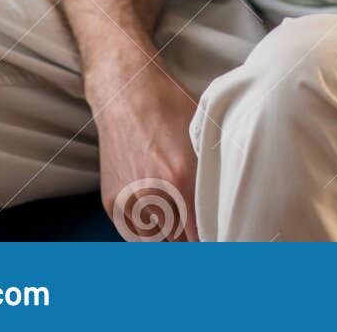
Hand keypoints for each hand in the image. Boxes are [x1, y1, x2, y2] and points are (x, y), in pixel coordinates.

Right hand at [88, 61, 200, 241]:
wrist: (126, 92)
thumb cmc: (169, 109)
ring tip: (176, 215)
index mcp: (182, 181)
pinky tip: (156, 209)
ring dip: (168, 236)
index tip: (217, 239)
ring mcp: (129, 201)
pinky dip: (147, 229)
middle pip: (178, 244)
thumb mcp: (201, 139)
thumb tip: (224, 211)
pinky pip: (134, 233)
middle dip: (190, 240)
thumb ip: (211, 178)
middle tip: (197, 229)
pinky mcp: (112, 202)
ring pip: (156, 243)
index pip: (200, 238)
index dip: (211, 242)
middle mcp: (153, 196)